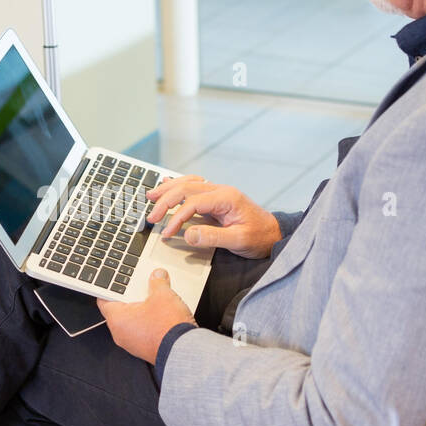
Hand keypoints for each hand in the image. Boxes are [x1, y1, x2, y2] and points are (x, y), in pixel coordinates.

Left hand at [97, 268, 194, 363]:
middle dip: (131, 298)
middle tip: (142, 288)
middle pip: (120, 310)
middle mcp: (120, 334)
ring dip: (141, 312)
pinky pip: (142, 332)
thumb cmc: (167, 329)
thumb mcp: (163, 295)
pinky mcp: (144, 350)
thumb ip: (157, 282)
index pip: (104, 300)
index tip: (117, 282)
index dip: (111, 288)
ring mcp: (132, 344)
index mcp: (117, 319)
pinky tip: (161, 316)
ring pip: (132, 322)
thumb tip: (157, 276)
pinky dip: (148, 324)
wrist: (182, 351)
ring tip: (155, 301)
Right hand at [145, 175, 281, 258]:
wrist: (274, 234)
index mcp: (226, 198)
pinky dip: (178, 186)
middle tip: (152, 216)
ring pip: (188, 184)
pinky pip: (194, 187)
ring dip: (168, 189)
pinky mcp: (216, 199)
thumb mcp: (238, 241)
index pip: (192, 202)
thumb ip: (212, 237)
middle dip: (165, 201)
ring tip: (151, 195)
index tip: (167, 233)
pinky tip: (167, 184)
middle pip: (186, 189)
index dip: (176, 218)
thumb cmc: (259, 237)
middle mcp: (221, 191)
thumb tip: (188, 235)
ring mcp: (218, 193)